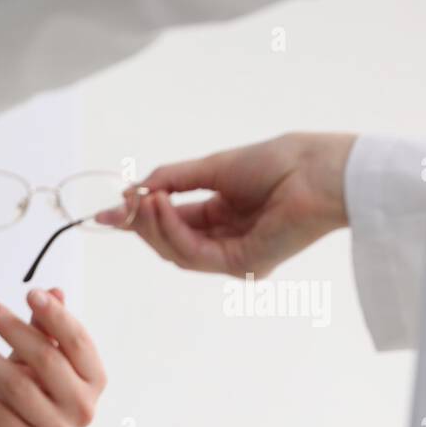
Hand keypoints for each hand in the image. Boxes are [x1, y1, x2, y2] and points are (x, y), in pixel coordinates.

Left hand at [0, 288, 105, 426]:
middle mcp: (82, 407)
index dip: (56, 316)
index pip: (77, 341)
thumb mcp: (40, 365)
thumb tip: (54, 291)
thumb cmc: (34, 400)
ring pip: (15, 385)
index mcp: (93, 380)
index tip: (30, 293)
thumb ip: (46, 332)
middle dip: (8, 327)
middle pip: (44, 358)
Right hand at [96, 132, 356, 277]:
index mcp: (223, 215)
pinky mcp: (239, 265)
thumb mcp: (213, 166)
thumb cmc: (281, 162)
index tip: (104, 214)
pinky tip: (160, 205)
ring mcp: (232, 256)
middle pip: (167, 242)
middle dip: (139, 223)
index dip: (137, 218)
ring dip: (152, 225)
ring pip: (174, 250)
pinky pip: (191, 253)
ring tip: (142, 199)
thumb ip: (172, 179)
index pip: (171, 222)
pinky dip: (170, 230)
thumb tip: (132, 190)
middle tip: (120, 204)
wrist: (320, 171)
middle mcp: (225, 240)